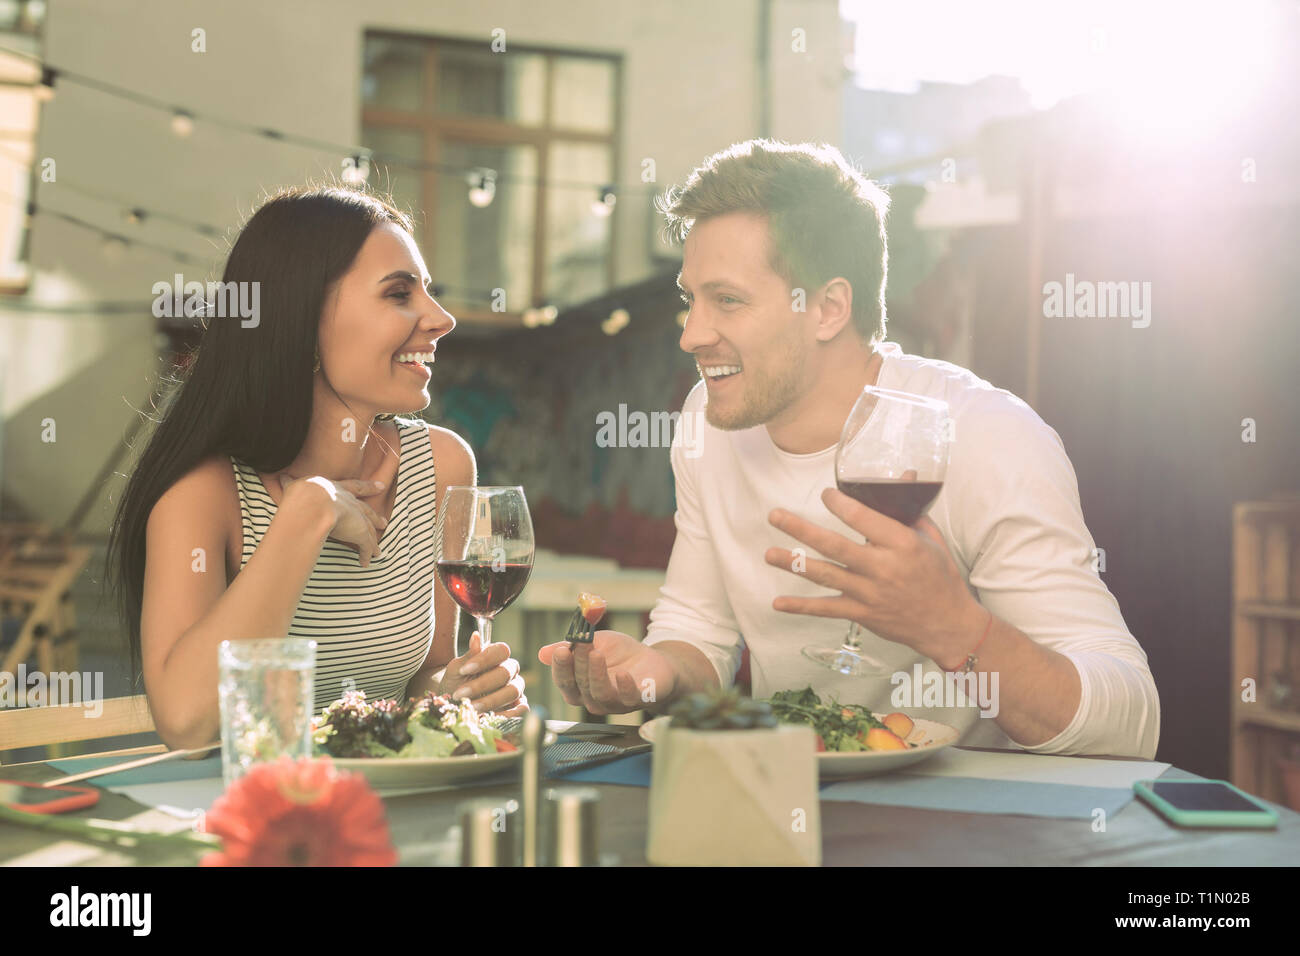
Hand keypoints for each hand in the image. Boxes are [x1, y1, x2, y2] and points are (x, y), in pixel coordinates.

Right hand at [279, 474, 387, 567]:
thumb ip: (291, 484)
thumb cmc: (303, 493)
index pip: (356, 487)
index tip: (380, 486)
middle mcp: (350, 503)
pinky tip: (366, 563)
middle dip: (375, 517)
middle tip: (384, 522)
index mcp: (337, 489)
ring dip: (373, 541)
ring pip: (368, 531)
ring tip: (378, 550)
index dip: (368, 487)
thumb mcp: (297, 486)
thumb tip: (281, 477)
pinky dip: (366, 555)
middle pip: (366, 511)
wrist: (313, 503)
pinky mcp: (359, 533)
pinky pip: (365, 546)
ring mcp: (356, 518)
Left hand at [439, 631, 527, 715]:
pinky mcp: (518, 708)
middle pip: (505, 672)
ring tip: (472, 708)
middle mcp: (510, 671)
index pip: (501, 650)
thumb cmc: (455, 684)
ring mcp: (516, 689)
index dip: (485, 659)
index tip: (464, 669)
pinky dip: (506, 715)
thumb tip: (476, 636)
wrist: (453, 706)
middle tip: (461, 694)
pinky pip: (521, 710)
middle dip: (481, 684)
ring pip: (512, 691)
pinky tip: (488, 717)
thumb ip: (468, 655)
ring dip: (490, 701)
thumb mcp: (456, 670)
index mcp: (498, 657)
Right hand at [538, 630, 674, 714]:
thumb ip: (572, 647)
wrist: (652, 660)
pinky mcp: (638, 700)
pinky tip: (622, 673)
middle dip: (579, 663)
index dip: (560, 668)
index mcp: (580, 687)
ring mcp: (616, 703)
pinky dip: (624, 687)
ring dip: (596, 674)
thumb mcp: (595, 644)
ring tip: (597, 653)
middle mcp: (594, 699)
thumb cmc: (620, 655)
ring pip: (600, 695)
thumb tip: (543, 653)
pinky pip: (628, 698)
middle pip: (581, 686)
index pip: (564, 682)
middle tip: (582, 643)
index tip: (560, 650)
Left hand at [764, 487, 983, 664]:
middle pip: (835, 546)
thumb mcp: (931, 538)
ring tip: (769, 554)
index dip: (840, 505)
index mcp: (901, 544)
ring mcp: (869, 593)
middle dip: (801, 530)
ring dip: (794, 564)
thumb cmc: (940, 576)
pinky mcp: (862, 614)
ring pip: (825, 575)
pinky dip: (801, 607)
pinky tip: (777, 603)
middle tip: (775, 516)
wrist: (948, 623)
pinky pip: (827, 609)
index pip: (864, 519)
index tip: (825, 494)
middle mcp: (882, 568)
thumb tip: (905, 474)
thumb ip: (910, 510)